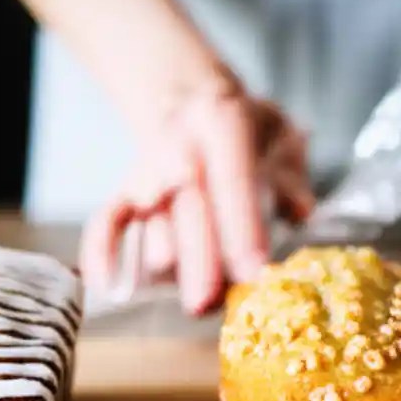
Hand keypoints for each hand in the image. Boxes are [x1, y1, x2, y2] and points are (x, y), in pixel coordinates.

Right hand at [80, 83, 313, 314]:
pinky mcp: (125, 192)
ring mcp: (149, 170)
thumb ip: (291, 174)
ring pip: (152, 222)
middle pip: (187, 207)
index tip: (255, 270)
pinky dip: (101, 253)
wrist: (186, 95)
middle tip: (214, 302)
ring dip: (169, 264)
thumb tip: (299, 211)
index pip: (231, 178)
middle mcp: (179, 146)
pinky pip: (106, 221)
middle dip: (200, 259)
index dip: (242, 226)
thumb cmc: (244, 127)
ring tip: (199, 304)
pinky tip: (110, 288)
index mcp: (222, 122)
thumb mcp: (280, 133)